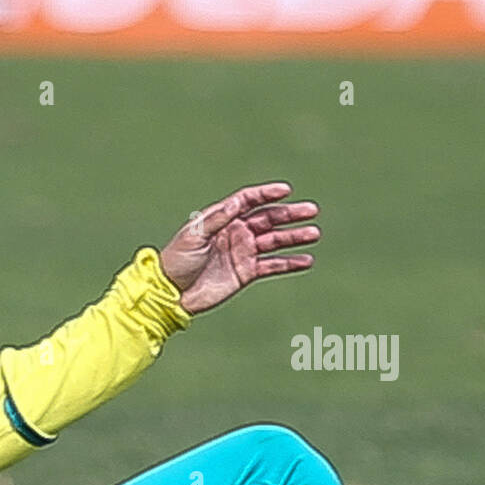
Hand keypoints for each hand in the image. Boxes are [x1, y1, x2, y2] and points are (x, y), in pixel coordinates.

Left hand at [159, 182, 319, 314]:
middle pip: (268, 219)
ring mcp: (242, 252)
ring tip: (314, 234)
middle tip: (311, 211)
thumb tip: (237, 203)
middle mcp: (236, 232)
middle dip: (289, 214)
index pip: (249, 201)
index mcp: (222, 219)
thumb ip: (217, 219)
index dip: (267, 194)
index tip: (285, 191)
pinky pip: (273, 266)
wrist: (171, 293)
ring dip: (294, 237)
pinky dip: (289, 263)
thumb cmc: (176, 261)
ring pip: (275, 241)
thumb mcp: (194, 236)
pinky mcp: (246, 272)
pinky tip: (306, 260)